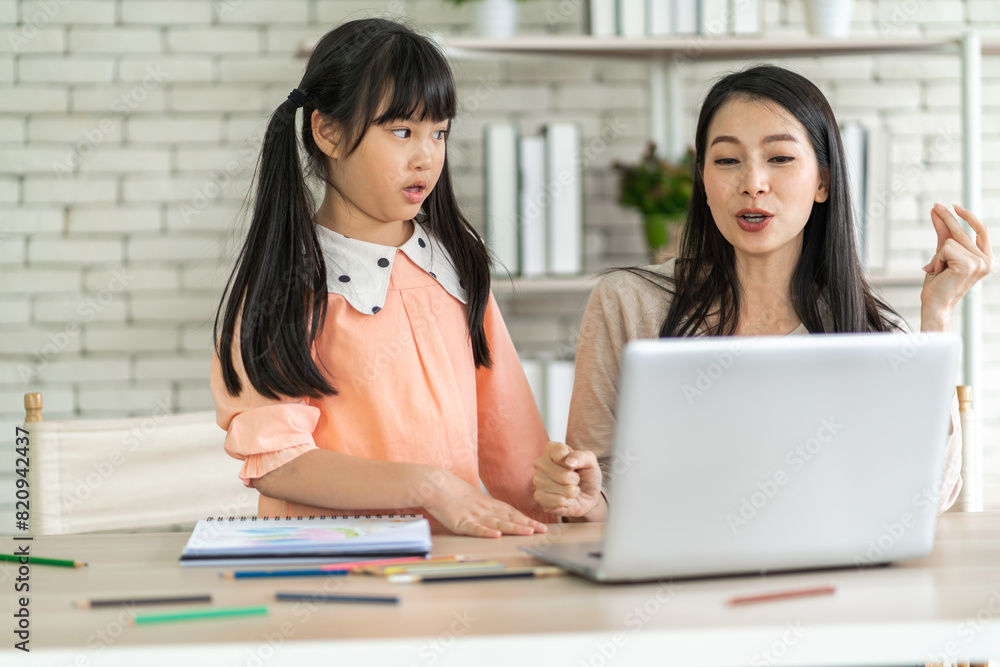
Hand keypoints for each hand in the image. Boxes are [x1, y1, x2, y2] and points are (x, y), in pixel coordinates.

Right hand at [422, 470, 547, 537]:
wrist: (434, 484)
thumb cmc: (452, 492)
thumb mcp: (473, 500)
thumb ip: (485, 509)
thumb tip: (498, 517)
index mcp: (488, 505)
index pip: (511, 513)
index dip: (526, 519)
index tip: (540, 526)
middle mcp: (484, 510)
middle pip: (509, 518)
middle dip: (527, 525)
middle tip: (543, 530)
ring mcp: (473, 516)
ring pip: (497, 523)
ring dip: (513, 528)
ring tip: (528, 532)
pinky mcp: (460, 522)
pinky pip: (475, 528)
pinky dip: (486, 532)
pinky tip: (496, 536)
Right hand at [533, 441, 604, 518]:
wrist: (586, 496)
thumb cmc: (586, 475)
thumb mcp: (590, 462)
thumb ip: (582, 457)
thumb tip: (569, 462)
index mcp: (550, 449)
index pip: (561, 455)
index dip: (575, 463)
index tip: (575, 465)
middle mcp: (540, 463)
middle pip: (564, 475)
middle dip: (575, 480)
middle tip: (574, 479)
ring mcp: (537, 481)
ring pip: (564, 490)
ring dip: (573, 492)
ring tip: (570, 489)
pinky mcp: (539, 498)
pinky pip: (559, 501)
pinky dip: (568, 502)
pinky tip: (565, 499)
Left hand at [920, 203, 992, 330]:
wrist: (935, 303)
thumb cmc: (939, 283)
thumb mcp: (943, 255)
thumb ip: (943, 234)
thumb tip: (937, 211)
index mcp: (985, 259)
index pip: (981, 231)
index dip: (968, 217)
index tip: (952, 206)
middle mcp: (986, 260)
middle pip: (963, 231)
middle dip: (947, 217)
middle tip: (935, 205)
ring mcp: (980, 262)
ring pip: (951, 241)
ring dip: (939, 255)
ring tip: (940, 270)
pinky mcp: (968, 264)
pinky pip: (946, 248)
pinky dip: (938, 258)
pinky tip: (940, 272)